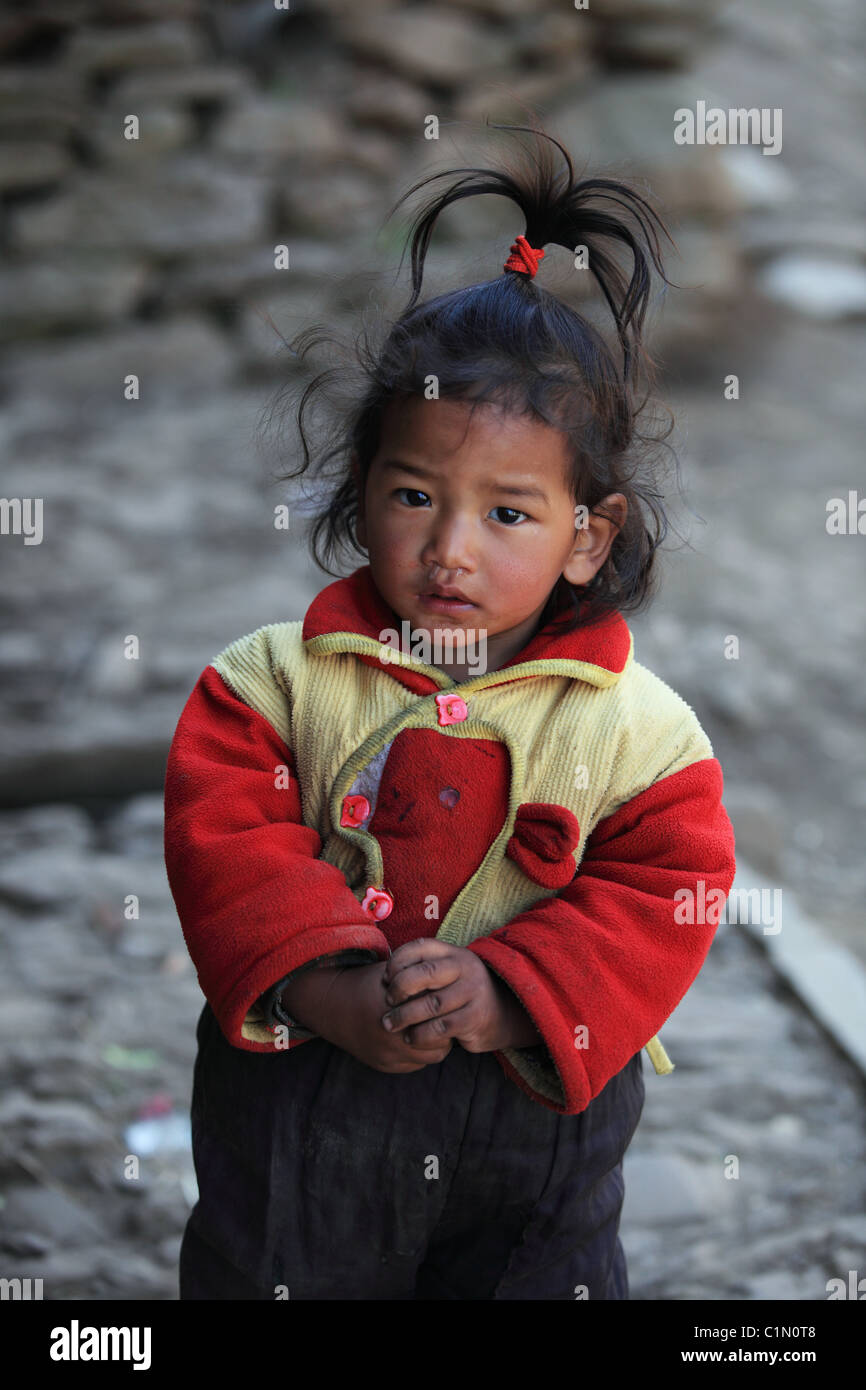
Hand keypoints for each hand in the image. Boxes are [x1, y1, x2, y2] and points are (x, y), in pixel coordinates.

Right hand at [318, 960, 453, 1073]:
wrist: (333, 1007)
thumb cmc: (368, 985)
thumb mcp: (393, 974)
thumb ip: (419, 979)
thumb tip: (450, 981)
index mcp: (398, 1008)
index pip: (440, 1016)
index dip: (446, 1009)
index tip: (448, 1002)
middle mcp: (393, 1034)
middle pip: (440, 1040)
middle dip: (443, 1028)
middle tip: (444, 1018)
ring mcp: (388, 1053)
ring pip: (431, 1056)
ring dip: (434, 1044)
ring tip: (431, 1029)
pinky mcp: (384, 1065)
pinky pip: (415, 1065)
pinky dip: (419, 1054)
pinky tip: (415, 1039)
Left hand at [381, 939, 537, 1053]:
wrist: (500, 1012)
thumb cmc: (460, 992)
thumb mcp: (446, 974)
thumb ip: (421, 970)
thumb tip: (384, 979)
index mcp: (453, 953)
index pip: (420, 947)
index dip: (397, 962)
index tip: (385, 979)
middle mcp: (465, 968)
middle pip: (425, 973)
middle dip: (399, 989)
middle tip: (388, 1003)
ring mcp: (473, 992)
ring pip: (431, 1004)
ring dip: (405, 1017)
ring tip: (391, 1025)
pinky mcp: (475, 1018)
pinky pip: (441, 1028)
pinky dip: (421, 1035)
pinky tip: (411, 1038)